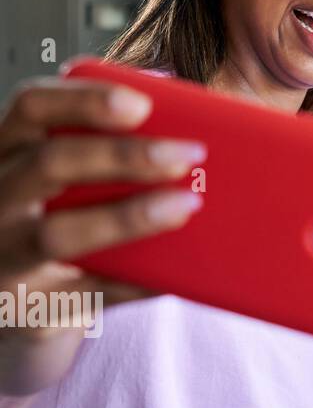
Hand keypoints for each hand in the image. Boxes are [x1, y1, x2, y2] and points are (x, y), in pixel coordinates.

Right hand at [0, 75, 203, 386]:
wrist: (27, 297)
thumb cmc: (69, 213)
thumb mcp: (75, 177)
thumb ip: (116, 148)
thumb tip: (199, 122)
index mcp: (7, 149)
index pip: (31, 107)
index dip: (84, 100)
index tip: (141, 104)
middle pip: (50, 164)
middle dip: (123, 156)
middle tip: (188, 155)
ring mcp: (3, 255)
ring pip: (58, 233)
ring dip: (129, 216)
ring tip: (186, 206)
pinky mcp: (27, 307)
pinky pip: (89, 290)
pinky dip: (139, 278)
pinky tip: (181, 268)